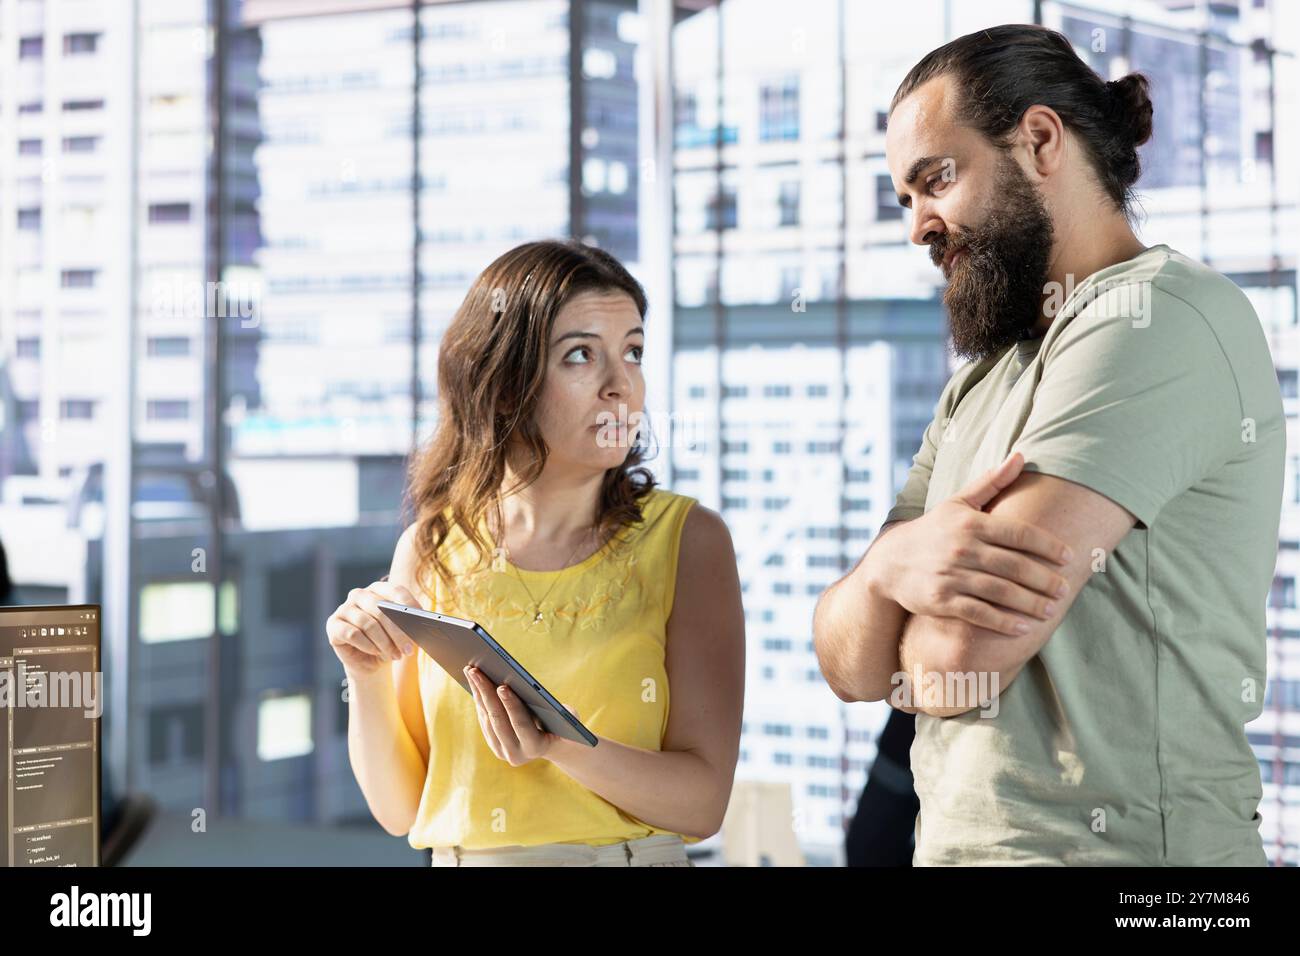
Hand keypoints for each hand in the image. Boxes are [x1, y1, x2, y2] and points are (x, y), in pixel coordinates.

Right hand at [325, 579, 420, 678]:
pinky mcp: (333, 624)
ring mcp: (344, 608)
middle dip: (398, 632)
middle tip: (409, 649)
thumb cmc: (389, 642)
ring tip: (395, 655)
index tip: (421, 622)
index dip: (409, 606)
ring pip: (368, 624)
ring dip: (384, 643)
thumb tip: (422, 624)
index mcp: (379, 589)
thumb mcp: (402, 633)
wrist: (369, 662)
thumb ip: (410, 624)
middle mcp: (359, 594)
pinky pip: (353, 634)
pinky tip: (376, 652)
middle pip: (382, 609)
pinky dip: (368, 645)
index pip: (396, 591)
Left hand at [464, 666, 559, 765]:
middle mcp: (516, 753)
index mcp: (536, 747)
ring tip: (471, 671)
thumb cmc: (564, 724)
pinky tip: (474, 681)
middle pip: (498, 720)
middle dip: (487, 693)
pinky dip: (479, 698)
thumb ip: (556, 708)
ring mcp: (502, 750)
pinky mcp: (493, 743)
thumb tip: (531, 688)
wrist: (554, 744)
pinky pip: (483, 719)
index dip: (511, 705)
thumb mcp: (566, 716)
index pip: (520, 724)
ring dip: (478, 693)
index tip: (502, 686)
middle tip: (477, 672)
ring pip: (487, 718)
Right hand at [870, 451, 1073, 635]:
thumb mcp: (958, 503)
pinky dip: (1002, 622)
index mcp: (971, 523)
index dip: (1047, 545)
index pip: (1019, 533)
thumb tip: (1021, 456)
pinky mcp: (941, 600)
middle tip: (1065, 590)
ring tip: (1051, 611)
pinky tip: (1022, 628)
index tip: (1068, 557)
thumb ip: (991, 482)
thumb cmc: (932, 531)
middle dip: (1044, 580)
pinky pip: (978, 613)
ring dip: (1030, 603)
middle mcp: (962, 548)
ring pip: (1000, 591)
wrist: (890, 562)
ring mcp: (951, 575)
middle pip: (1014, 565)